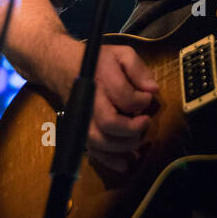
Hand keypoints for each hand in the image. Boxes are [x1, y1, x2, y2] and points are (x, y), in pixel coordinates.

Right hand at [84, 45, 158, 172]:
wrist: (63, 66)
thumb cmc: (99, 61)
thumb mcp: (122, 53)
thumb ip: (138, 68)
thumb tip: (153, 89)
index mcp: (101, 76)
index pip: (123, 96)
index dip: (141, 101)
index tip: (148, 98)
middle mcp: (89, 99)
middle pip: (109, 123)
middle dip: (132, 128)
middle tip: (145, 122)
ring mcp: (82, 117)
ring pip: (99, 140)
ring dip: (123, 146)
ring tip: (138, 139)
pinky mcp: (79, 129)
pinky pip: (91, 150)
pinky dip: (109, 160)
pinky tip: (125, 164)